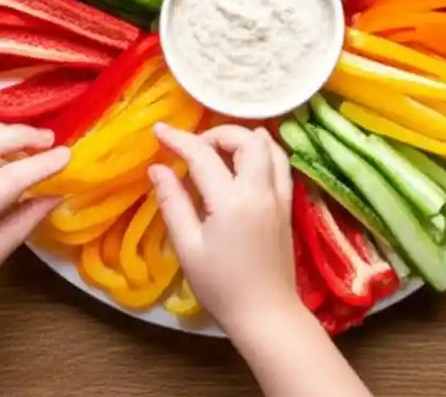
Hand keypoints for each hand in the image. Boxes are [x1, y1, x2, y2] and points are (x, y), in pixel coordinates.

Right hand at [148, 123, 298, 332]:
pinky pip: (280, 164)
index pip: (202, 155)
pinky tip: (246, 162)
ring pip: (269, 147)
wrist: (265, 313)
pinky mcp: (287, 207)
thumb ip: (172, 202)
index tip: (158, 131)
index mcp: (231, 201)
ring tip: (219, 150)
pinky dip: (263, 152)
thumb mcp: (188, 246)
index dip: (178, 139)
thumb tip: (158, 168)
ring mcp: (279, 197)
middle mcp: (260, 191)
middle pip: (246, 139)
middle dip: (217, 133)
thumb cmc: (221, 286)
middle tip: (193, 148)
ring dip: (243, 138)